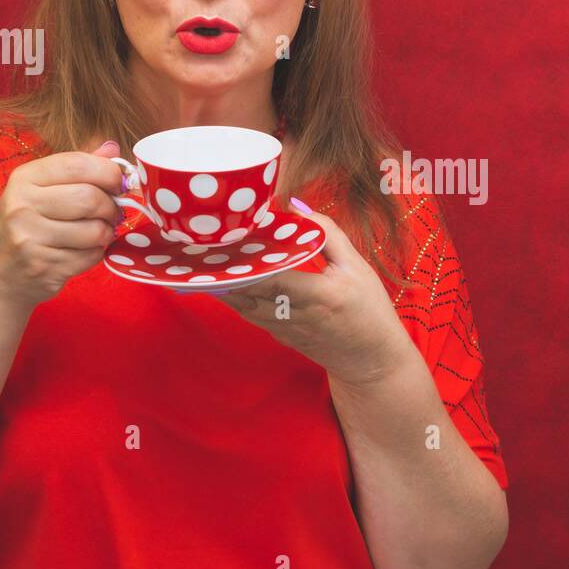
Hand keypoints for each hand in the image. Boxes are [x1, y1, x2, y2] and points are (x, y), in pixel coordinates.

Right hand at [0, 139, 124, 307]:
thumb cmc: (26, 226)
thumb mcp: (41, 190)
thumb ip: (77, 167)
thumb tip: (112, 146)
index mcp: (24, 178)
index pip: (77, 164)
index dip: (109, 172)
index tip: (118, 182)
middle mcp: (22, 206)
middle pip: (90, 198)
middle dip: (111, 207)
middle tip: (111, 213)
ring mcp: (29, 239)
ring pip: (95, 230)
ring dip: (106, 232)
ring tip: (97, 232)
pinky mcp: (43, 267)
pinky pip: (91, 256)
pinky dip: (96, 253)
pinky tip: (82, 251)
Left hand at [176, 206, 412, 385]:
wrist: (370, 361)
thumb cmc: (369, 311)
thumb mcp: (358, 268)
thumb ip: (328, 236)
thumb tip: (297, 208)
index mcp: (318, 295)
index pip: (273, 276)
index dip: (247, 258)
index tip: (227, 236)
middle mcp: (293, 314)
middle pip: (247, 288)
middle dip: (222, 266)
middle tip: (199, 239)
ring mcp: (280, 327)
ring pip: (239, 301)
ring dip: (218, 279)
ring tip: (197, 253)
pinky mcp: (275, 333)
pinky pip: (245, 310)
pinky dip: (228, 292)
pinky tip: (215, 274)